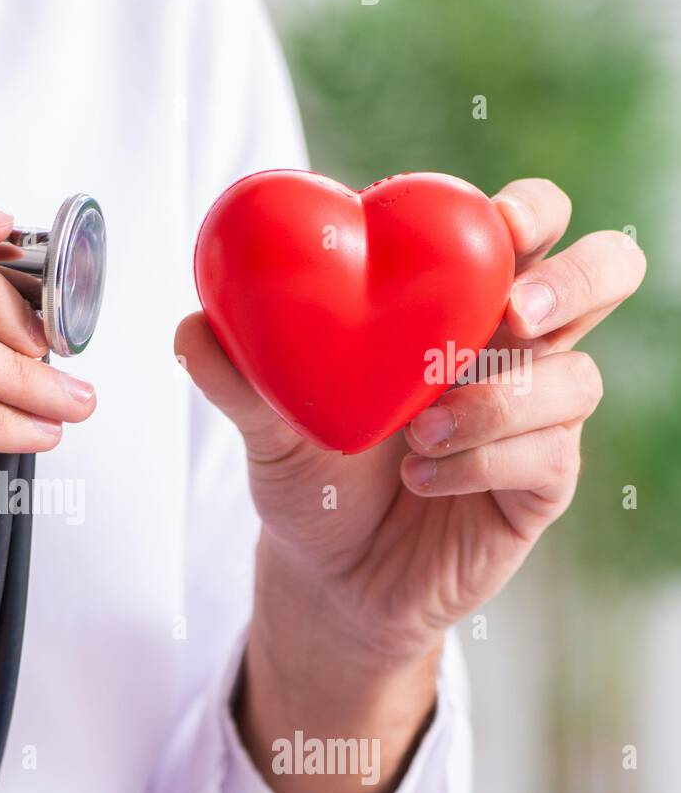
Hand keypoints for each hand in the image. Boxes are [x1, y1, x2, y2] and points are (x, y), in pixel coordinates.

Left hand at [177, 177, 644, 792]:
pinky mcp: (539, 486)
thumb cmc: (313, 482)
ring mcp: (533, 420)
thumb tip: (191, 325)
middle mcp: (509, 353)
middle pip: (601, 278)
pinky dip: (480, 461)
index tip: (501, 223)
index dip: (531, 212)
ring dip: (499, 399)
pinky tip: (421, 477)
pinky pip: (545, 457)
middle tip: (516, 311)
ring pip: (577, 379)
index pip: (521, 233)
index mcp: (453, 309)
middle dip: (575, 279)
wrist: (330, 580)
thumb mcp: (268, 430)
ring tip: (418, 432)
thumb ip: (239, 378)